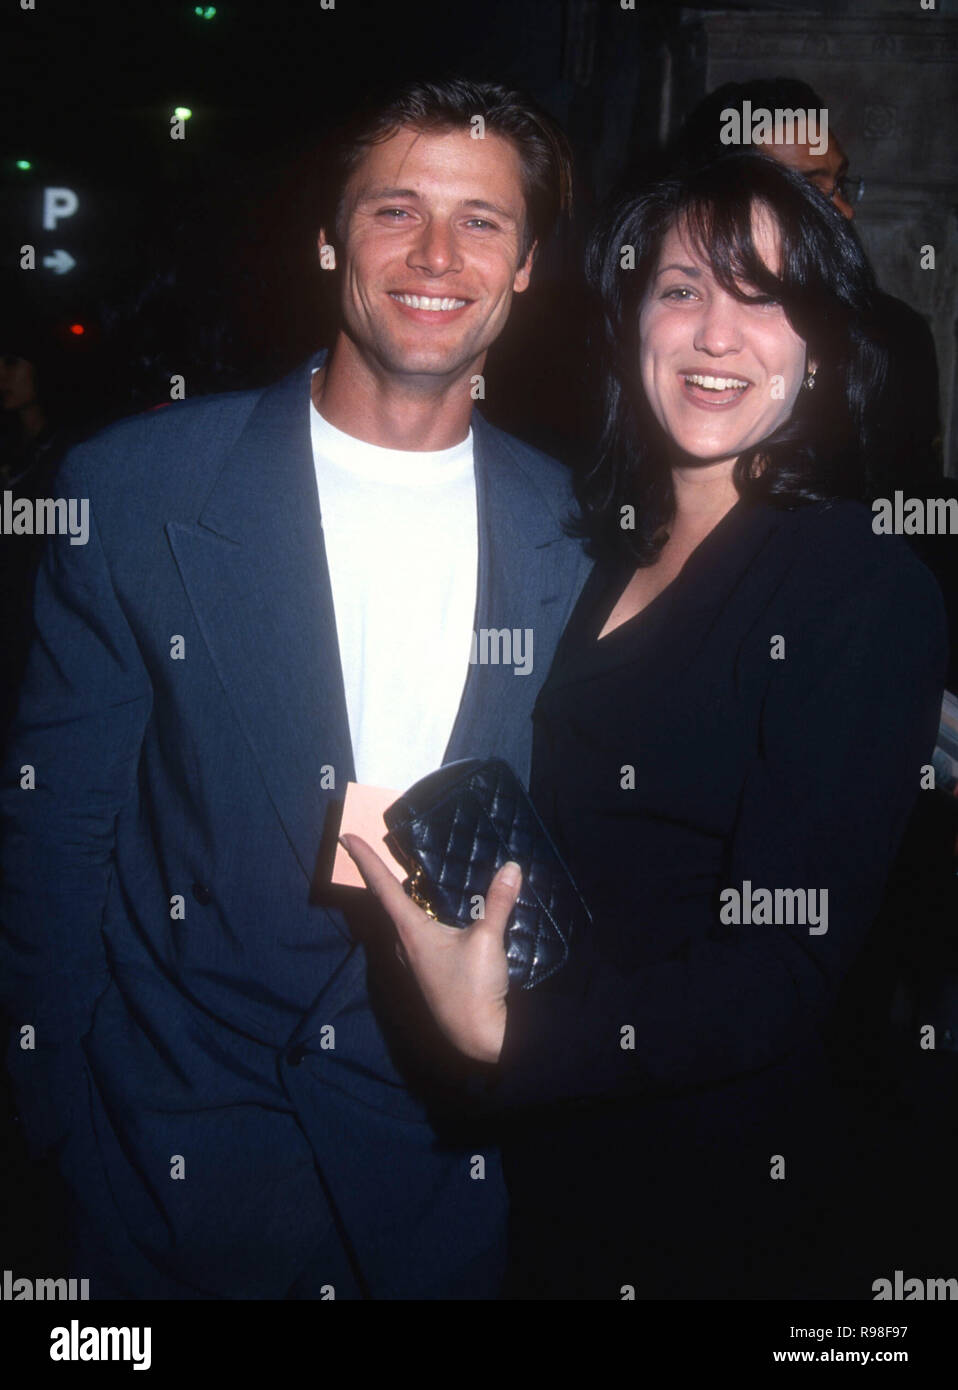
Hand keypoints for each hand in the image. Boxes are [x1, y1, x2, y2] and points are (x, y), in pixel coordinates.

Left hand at [339, 835, 519, 1062]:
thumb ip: (498, 902)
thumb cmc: (473, 988)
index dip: (365, 860)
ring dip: (399, 896)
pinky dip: (417, 914)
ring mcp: (415, 960)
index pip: (382, 886)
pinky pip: (416, 932)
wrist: (477, 1036)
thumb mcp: (488, 940)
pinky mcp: (428, 970)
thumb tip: (511, 868)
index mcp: (411, 931)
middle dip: (379, 875)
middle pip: (386, 901)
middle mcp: (406, 944)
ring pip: (401, 919)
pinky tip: (436, 913)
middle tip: (372, 850)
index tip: (346, 837)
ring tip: (406, 875)